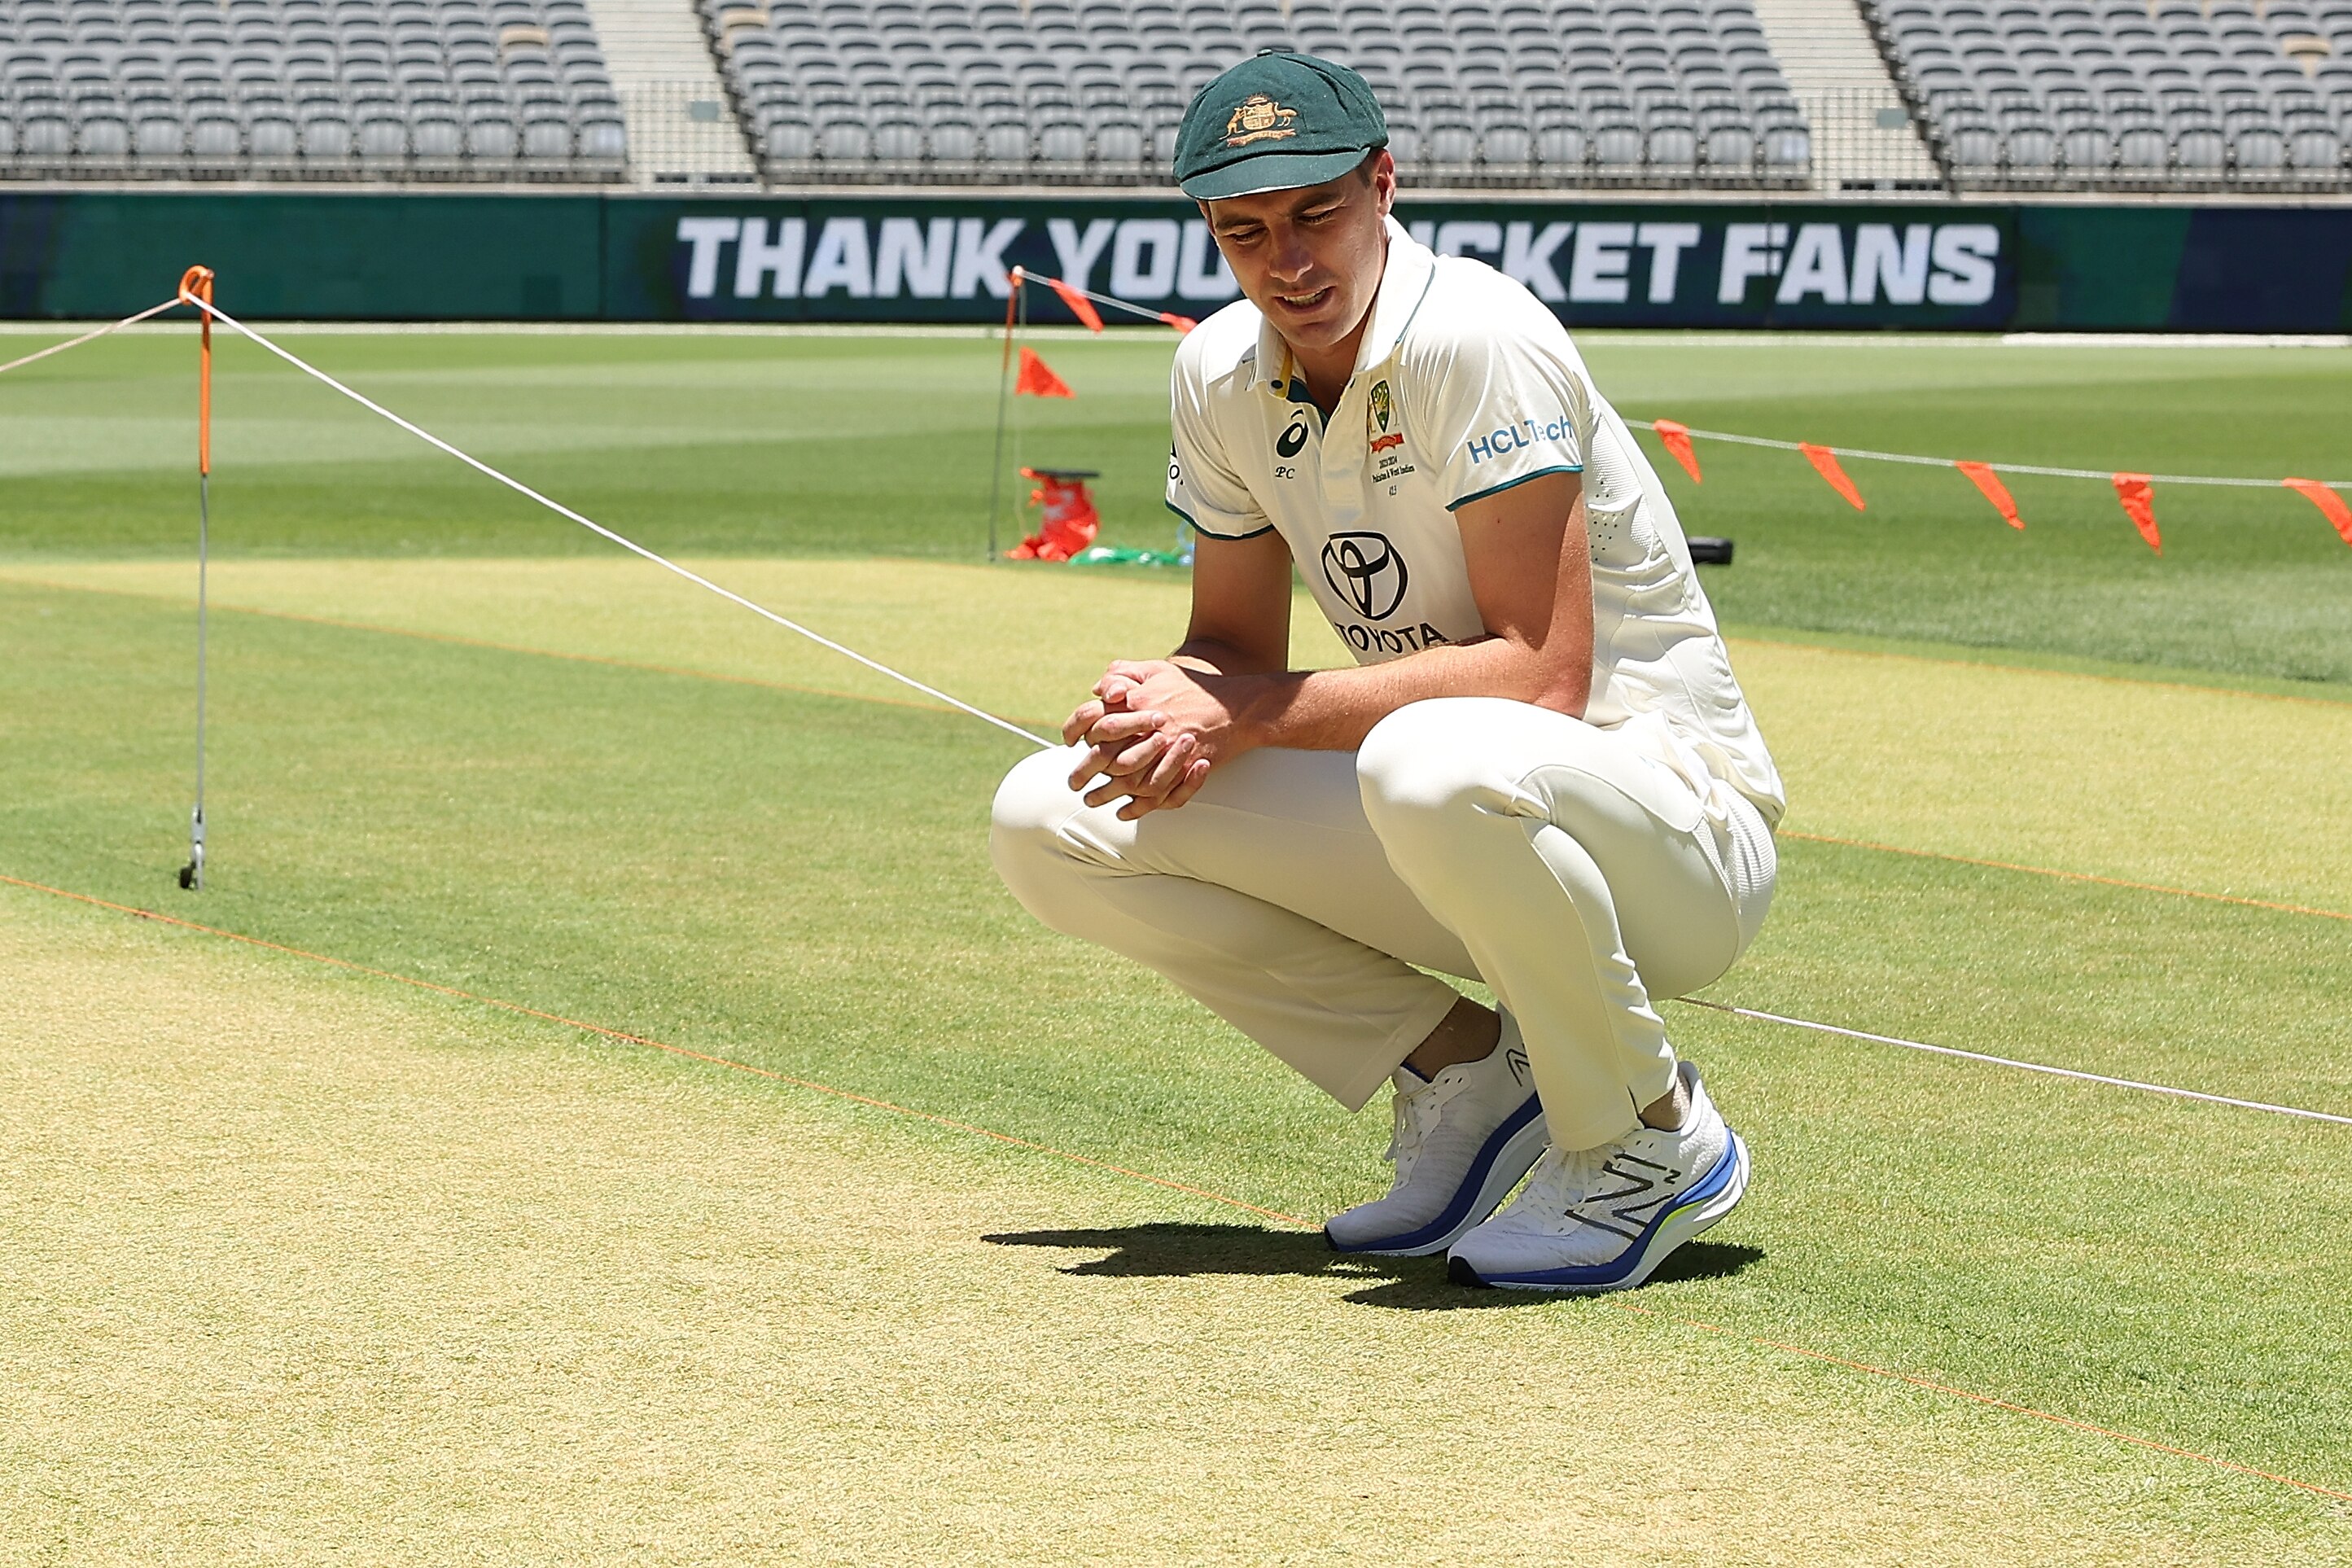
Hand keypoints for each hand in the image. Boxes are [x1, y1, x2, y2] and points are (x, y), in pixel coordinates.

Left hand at [1061, 660, 1237, 818]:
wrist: (1234, 707)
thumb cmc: (1193, 687)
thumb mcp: (1157, 670)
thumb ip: (1124, 674)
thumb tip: (1097, 690)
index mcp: (1139, 704)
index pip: (1097, 723)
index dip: (1077, 735)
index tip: (1067, 744)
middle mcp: (1150, 730)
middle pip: (1107, 758)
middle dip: (1085, 772)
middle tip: (1073, 783)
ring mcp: (1168, 753)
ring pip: (1127, 781)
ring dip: (1106, 793)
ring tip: (1091, 800)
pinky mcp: (1183, 771)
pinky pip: (1155, 796)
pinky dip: (1136, 806)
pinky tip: (1123, 810)